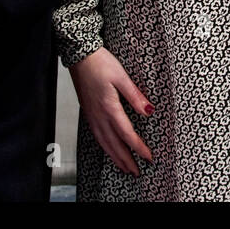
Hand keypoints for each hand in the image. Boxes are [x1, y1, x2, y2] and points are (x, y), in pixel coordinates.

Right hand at [68, 47, 153, 174]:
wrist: (80, 56)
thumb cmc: (100, 63)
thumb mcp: (121, 76)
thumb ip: (135, 96)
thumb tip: (149, 111)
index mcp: (109, 107)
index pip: (126, 134)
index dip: (138, 148)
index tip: (149, 157)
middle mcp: (99, 115)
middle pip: (114, 144)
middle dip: (126, 160)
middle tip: (136, 172)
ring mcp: (92, 115)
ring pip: (104, 143)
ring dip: (115, 158)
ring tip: (124, 168)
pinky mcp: (88, 112)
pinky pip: (97, 136)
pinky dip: (104, 148)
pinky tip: (108, 150)